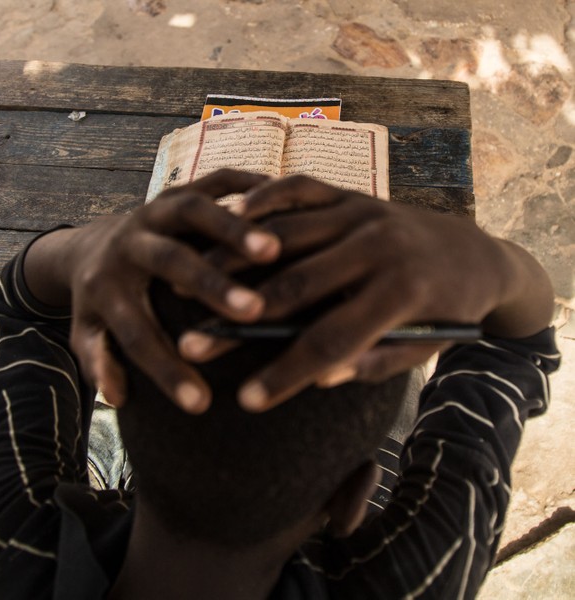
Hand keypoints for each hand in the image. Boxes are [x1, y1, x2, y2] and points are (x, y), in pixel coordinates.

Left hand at [24, 169, 282, 412]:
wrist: (94, 249)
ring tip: (275, 251)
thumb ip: (99, 363)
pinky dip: (247, 189)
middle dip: (209, 284)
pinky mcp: (178, 190)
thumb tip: (116, 395)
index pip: (135, 333)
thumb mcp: (88, 336)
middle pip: (167, 259)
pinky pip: (214, 182)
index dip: (166, 369)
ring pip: (191, 211)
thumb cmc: (103, 305)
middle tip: (253, 311)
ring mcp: (153, 210)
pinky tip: (287, 204)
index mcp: (106, 287)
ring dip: (233, 228)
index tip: (201, 405)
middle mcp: (128, 243)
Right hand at [180, 175, 554, 411]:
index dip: (287, 374)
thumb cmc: (443, 313)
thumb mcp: (423, 347)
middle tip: (193, 347)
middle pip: (296, 286)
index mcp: (404, 293)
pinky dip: (261, 199)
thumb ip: (372, 361)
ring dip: (232, 262)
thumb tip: (321, 377)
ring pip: (286, 235)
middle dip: (238, 320)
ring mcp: (364, 212)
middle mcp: (381, 246)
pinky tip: (227, 215)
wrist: (475, 254)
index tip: (247, 401)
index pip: (333, 341)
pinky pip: (299, 190)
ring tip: (185, 287)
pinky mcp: (351, 192)